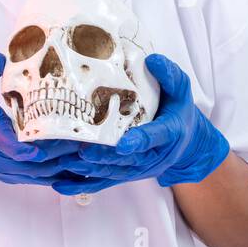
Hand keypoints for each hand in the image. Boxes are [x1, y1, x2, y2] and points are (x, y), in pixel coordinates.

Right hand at [0, 52, 97, 192]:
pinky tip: (83, 165)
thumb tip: (1, 57)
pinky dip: (62, 174)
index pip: (5, 145)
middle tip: (86, 139)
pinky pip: (41, 180)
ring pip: (41, 174)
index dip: (23, 149)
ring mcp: (8, 170)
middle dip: (60, 154)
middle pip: (33, 163)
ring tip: (91, 150)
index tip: (41, 146)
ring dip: (65, 165)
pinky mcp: (16, 176)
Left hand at [65, 53, 230, 192]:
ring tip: (67, 163)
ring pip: (114, 172)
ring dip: (91, 169)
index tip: (124, 144)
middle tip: (83, 151)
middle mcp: (155, 155)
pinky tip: (62, 186)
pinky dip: (83, 185)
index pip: (156, 136)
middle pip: (129, 160)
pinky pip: (105, 182)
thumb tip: (152, 61)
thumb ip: (169, 76)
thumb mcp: (181, 90)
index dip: (140, 141)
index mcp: (170, 133)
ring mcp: (139, 168)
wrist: (186, 143)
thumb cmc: (177, 111)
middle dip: (106, 157)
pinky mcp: (127, 174)